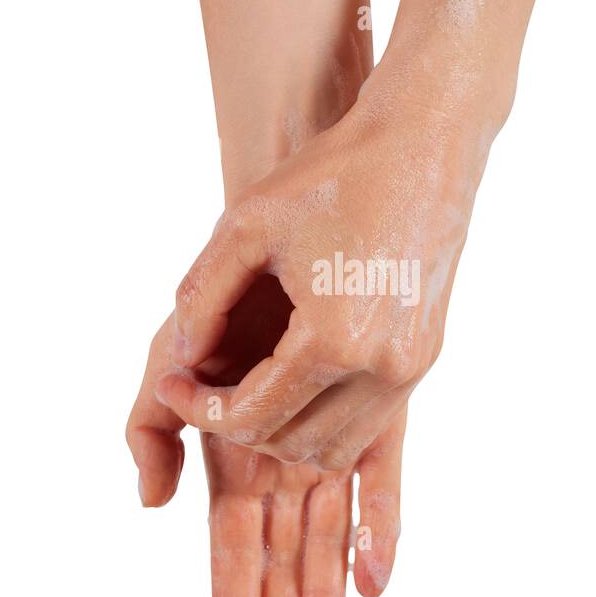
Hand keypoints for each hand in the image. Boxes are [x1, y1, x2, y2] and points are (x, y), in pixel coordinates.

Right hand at [127, 276, 402, 596]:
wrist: (287, 230)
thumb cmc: (221, 292)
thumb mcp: (168, 351)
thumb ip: (149, 425)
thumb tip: (154, 501)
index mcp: (231, 448)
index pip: (231, 540)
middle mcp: (281, 450)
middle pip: (281, 549)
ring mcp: (331, 434)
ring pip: (327, 528)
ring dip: (322, 586)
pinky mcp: (379, 412)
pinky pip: (380, 479)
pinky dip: (376, 526)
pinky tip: (376, 578)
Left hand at [156, 96, 491, 470]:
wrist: (423, 146)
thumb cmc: (333, 176)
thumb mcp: (245, 225)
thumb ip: (201, 298)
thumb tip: (182, 358)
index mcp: (334, 338)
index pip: (251, 417)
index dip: (198, 409)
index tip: (170, 381)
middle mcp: (382, 368)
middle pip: (290, 445)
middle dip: (235, 426)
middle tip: (204, 386)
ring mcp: (411, 368)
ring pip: (332, 450)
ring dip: (281, 434)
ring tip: (248, 387)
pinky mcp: (425, 358)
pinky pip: (365, 425)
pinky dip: (321, 421)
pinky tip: (291, 378)